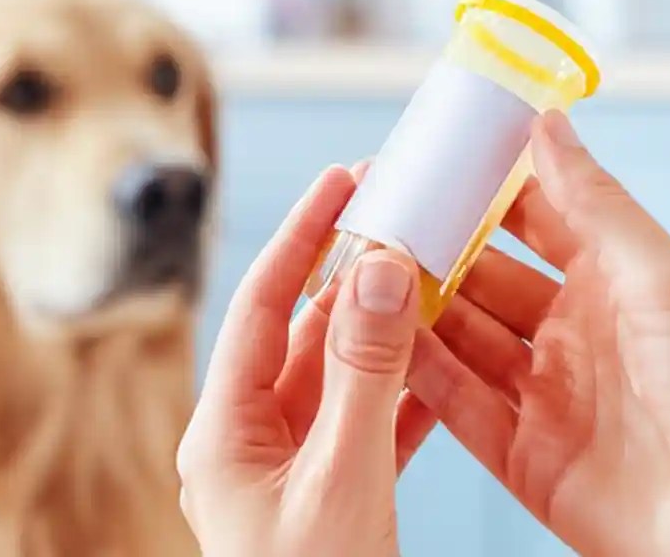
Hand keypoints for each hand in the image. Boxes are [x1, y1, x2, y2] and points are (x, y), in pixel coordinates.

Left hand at [177, 166, 436, 556]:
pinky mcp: (335, 490)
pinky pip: (370, 420)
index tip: (344, 179)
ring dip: (389, 325)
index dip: (302, 235)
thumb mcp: (340, 480)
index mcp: (225, 433)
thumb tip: (378, 268)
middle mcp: (252, 441)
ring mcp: (294, 467)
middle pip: (305, 333)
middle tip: (400, 213)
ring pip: (345, 374)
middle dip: (354, 274)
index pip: (263, 305)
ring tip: (432, 269)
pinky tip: (444, 354)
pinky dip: (407, 386)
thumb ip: (361, 373)